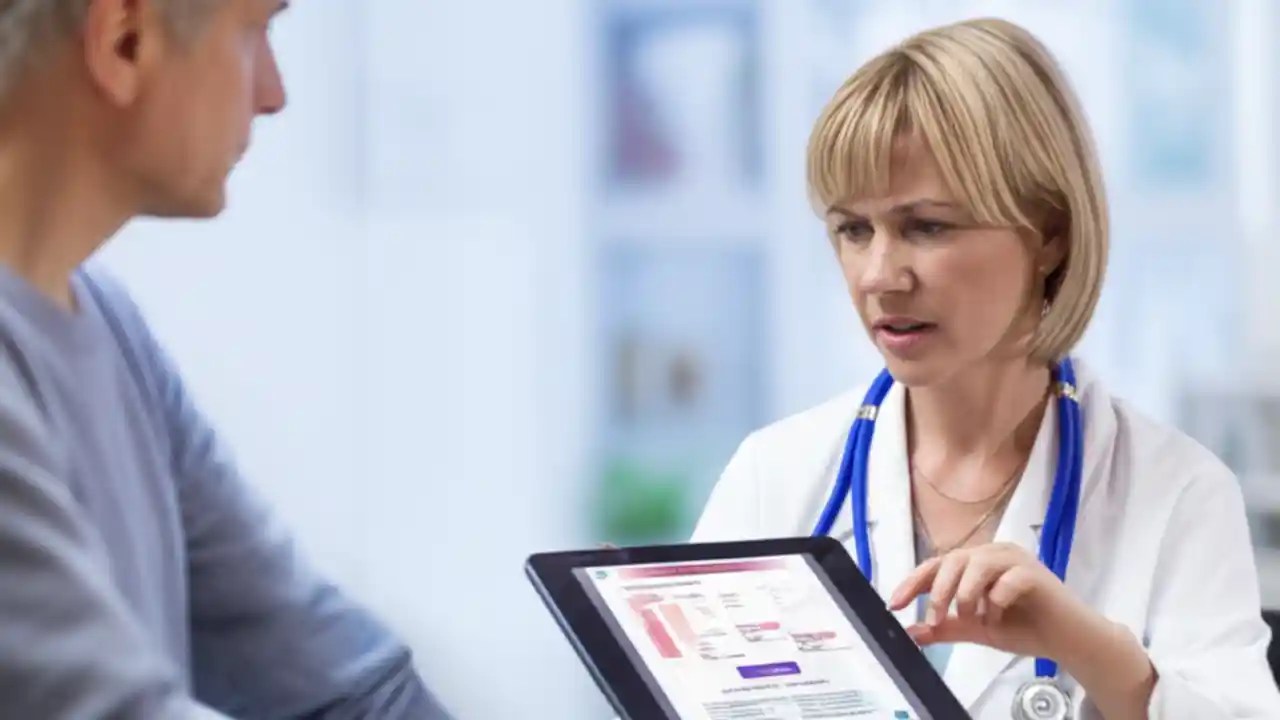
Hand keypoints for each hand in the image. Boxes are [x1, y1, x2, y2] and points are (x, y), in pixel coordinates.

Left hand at [888, 542, 1090, 661]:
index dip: (914, 583)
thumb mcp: (976, 629)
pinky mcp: (1034, 574)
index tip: (894, 605)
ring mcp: (1015, 560)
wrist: (1066, 640)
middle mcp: (994, 553)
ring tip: (972, 618)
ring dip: (966, 595)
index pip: (937, 565)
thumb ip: (946, 628)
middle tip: (934, 619)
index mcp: (977, 562)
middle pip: (953, 560)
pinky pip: (1005, 581)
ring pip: (976, 565)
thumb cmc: (1023, 628)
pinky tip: (999, 619)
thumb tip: (911, 632)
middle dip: (939, 592)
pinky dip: (995, 603)